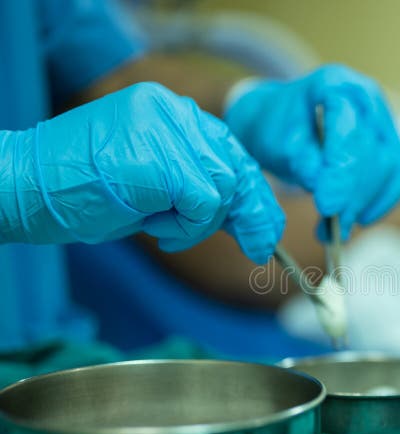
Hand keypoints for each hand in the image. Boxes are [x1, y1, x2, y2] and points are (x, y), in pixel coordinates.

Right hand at [0, 82, 283, 263]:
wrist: (26, 187)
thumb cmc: (83, 191)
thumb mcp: (152, 182)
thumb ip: (196, 185)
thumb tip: (247, 216)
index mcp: (172, 111)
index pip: (230, 150)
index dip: (254, 193)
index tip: (264, 227)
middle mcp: (175, 111)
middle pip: (238, 166)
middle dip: (251, 214)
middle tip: (257, 247)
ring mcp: (168, 129)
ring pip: (225, 187)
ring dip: (202, 224)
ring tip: (163, 228)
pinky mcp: (162, 158)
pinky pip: (205, 204)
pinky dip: (189, 228)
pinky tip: (157, 229)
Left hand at [224, 64, 399, 239]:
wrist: (288, 123)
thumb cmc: (278, 129)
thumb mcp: (276, 142)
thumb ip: (299, 159)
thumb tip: (319, 183)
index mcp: (334, 84)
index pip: (348, 127)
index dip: (341, 169)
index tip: (325, 206)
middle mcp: (367, 97)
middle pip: (372, 150)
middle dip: (350, 196)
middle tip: (326, 230)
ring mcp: (385, 120)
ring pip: (390, 165)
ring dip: (364, 203)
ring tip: (335, 229)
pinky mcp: (394, 144)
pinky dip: (383, 201)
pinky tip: (360, 219)